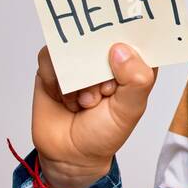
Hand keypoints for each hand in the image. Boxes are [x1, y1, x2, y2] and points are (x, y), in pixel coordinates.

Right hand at [30, 42, 157, 187]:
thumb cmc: (105, 132)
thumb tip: (121, 49)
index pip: (137, 36)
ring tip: (86, 103)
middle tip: (104, 92)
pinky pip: (50, 58)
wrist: (70, 155)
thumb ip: (136, 80)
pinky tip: (66, 101)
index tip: (127, 40)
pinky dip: (57, 82)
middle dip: (101, 64)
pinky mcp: (54, 66)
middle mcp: (106, 58)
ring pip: (74, 48)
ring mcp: (79, 60)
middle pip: (102, 35)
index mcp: (132, 65)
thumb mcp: (130, 110)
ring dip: (79, 79)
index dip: (133, 32)